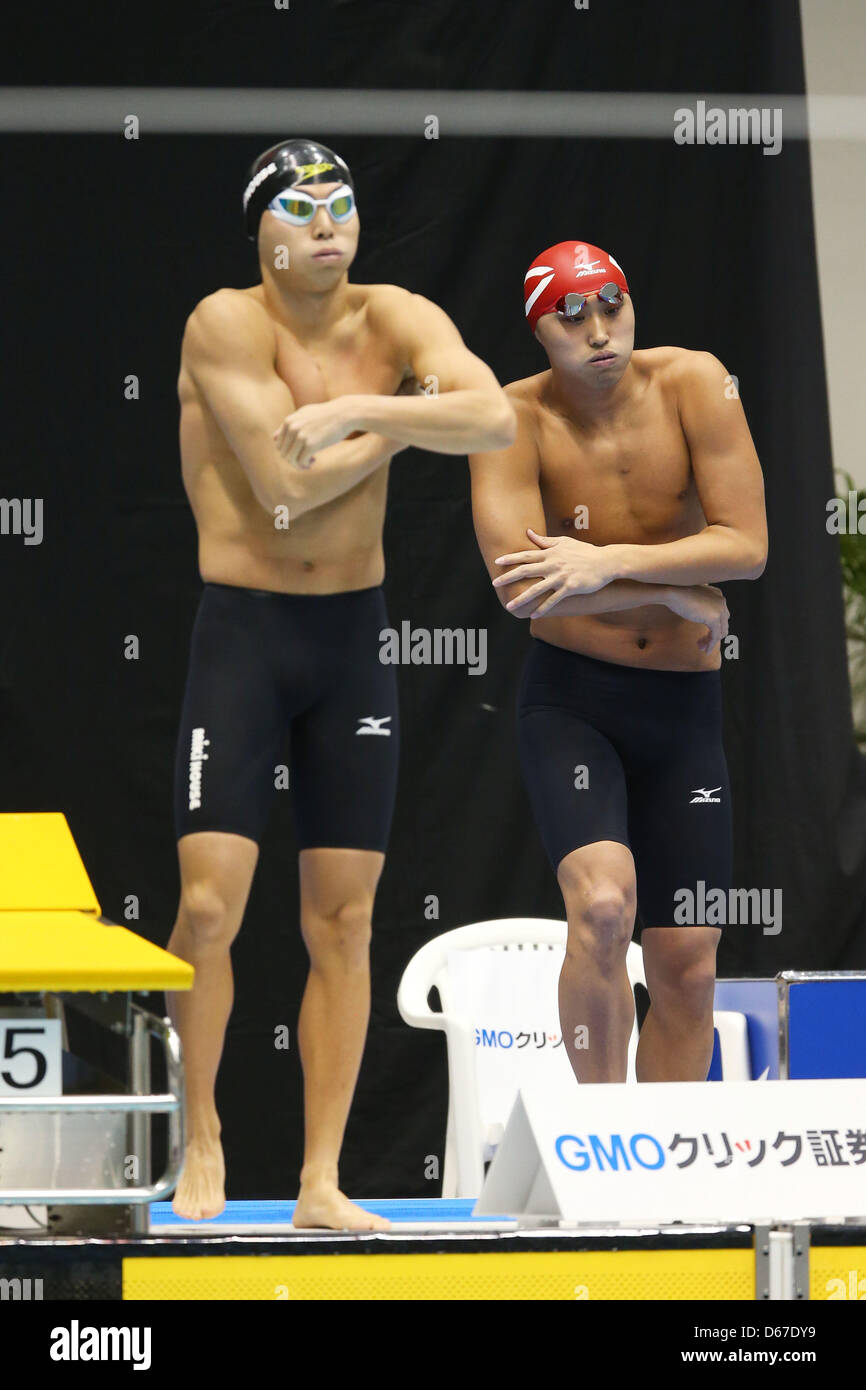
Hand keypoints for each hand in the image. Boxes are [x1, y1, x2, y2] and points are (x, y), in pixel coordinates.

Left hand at [273, 397, 359, 468]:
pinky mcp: (311, 444)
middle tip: (306, 460)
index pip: (279, 444)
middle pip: (284, 453)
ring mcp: (301, 436)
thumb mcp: (304, 415)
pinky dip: (305, 465)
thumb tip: (274, 438)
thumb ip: (289, 425)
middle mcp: (292, 428)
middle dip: (293, 460)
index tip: (300, 453)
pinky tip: (313, 462)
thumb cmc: (326, 415)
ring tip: (309, 463)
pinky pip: (301, 462)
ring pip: (290, 459)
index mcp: (288, 421)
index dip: (288, 452)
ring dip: (299, 465)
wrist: (344, 413)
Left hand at [493, 529, 616, 613]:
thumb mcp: (564, 542)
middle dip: (508, 577)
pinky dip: (543, 608)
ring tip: (510, 606)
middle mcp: (552, 564)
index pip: (526, 555)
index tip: (497, 561)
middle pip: (526, 571)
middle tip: (495, 583)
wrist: (606, 562)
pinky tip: (534, 615)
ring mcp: (561, 577)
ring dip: (522, 598)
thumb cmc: (585, 551)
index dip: (511, 558)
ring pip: (536, 589)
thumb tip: (529, 532)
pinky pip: (553, 600)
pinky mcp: (570, 588)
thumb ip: (545, 540)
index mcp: (550, 553)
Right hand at [665, 584, 729, 651]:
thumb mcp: (694, 597)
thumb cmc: (677, 593)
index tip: (704, 634)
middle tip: (701, 643)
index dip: (714, 627)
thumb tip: (701, 616)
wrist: (673, 592)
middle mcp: (722, 601)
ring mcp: (719, 610)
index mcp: (718, 595)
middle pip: (723, 624)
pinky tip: (704, 650)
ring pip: (721, 631)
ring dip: (711, 641)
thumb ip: (701, 605)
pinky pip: (715, 636)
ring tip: (702, 647)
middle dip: (713, 635)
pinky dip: (710, 644)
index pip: (721, 615)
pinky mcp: (714, 618)